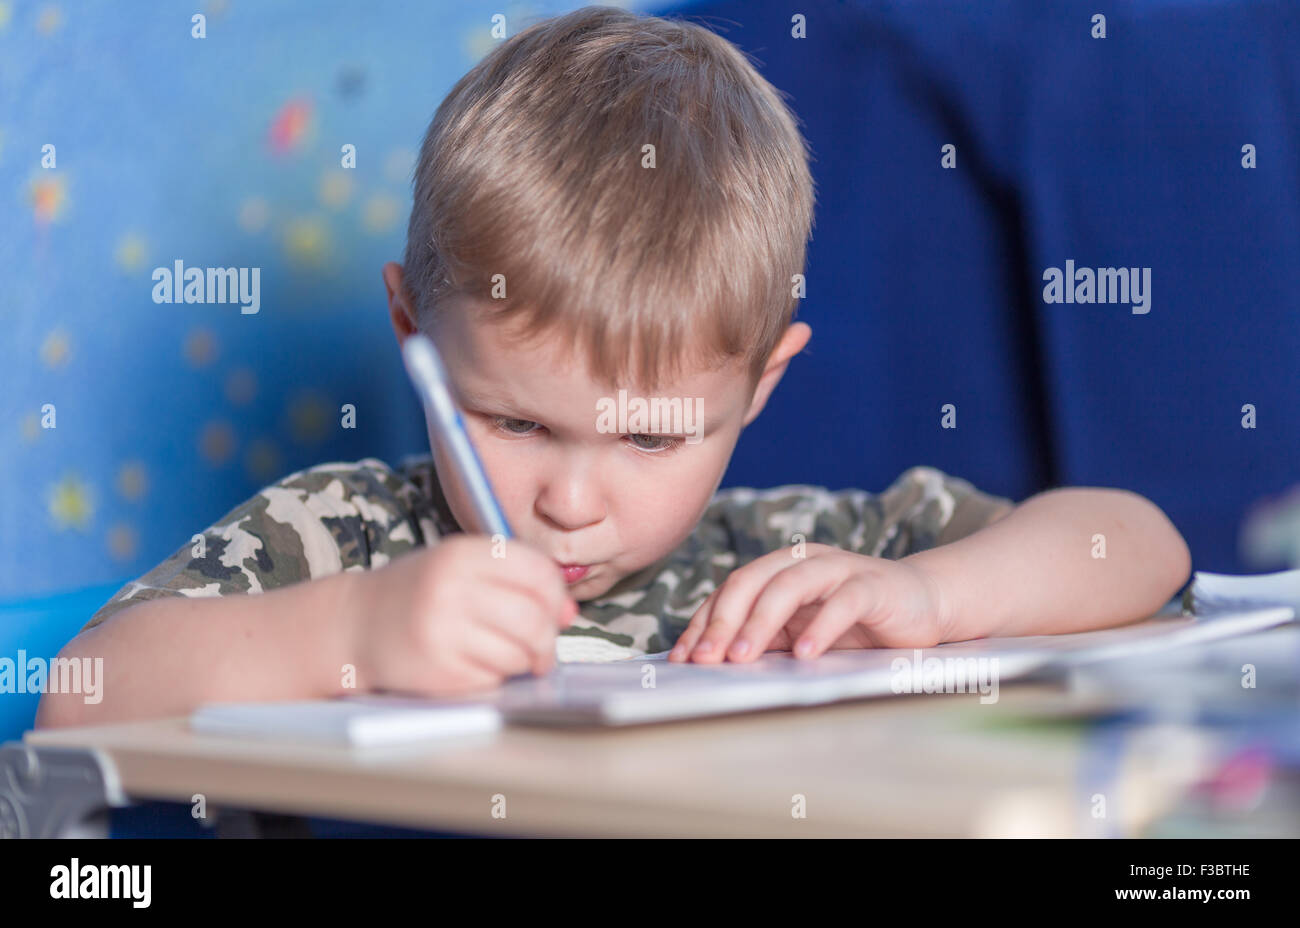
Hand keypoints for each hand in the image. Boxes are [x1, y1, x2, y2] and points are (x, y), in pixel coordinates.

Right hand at [353, 535, 576, 694]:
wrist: (355, 624)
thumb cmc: (420, 594)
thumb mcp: (460, 568)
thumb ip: (515, 580)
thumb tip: (567, 613)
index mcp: (462, 553)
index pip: (537, 571)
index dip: (557, 595)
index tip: (557, 611)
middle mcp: (451, 587)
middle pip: (534, 617)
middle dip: (547, 638)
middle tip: (540, 647)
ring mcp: (443, 631)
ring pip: (519, 652)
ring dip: (522, 660)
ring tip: (500, 653)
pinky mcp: (439, 670)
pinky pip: (494, 677)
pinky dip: (495, 675)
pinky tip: (472, 664)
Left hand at [667, 544, 948, 662]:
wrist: (923, 605)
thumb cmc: (854, 624)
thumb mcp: (799, 633)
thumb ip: (763, 639)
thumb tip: (710, 663)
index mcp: (778, 568)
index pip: (729, 590)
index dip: (703, 622)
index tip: (682, 658)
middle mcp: (802, 561)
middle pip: (749, 582)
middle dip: (722, 622)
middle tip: (705, 658)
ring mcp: (837, 569)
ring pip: (787, 586)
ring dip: (759, 623)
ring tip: (741, 658)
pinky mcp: (871, 585)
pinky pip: (841, 602)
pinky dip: (819, 627)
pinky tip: (803, 654)